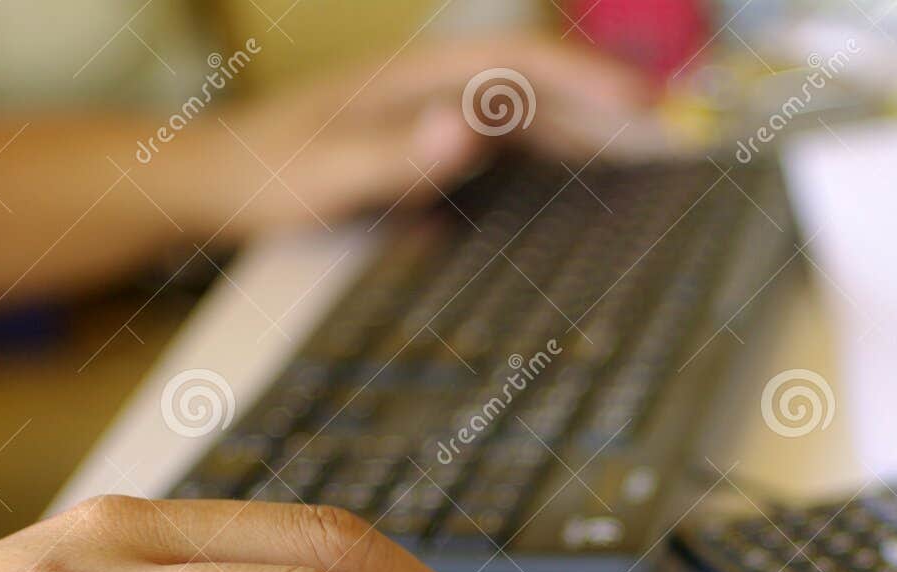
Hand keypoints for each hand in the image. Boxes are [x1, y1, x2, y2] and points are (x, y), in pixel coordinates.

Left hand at [178, 34, 660, 237]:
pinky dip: (560, 153)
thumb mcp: (323, 171)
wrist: (212, 183)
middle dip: (613, 101)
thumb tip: (471, 128)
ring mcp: (437, 115)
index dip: (588, 79)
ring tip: (658, 152)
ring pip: (535, 113)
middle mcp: (437, 89)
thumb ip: (395, 152)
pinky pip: (513, 143)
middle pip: (542, 85)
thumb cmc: (263, 174)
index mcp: (418, 79)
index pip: (521, 63)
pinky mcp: (433, 146)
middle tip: (684, 129)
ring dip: (595, 127)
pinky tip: (587, 176)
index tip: (644, 104)